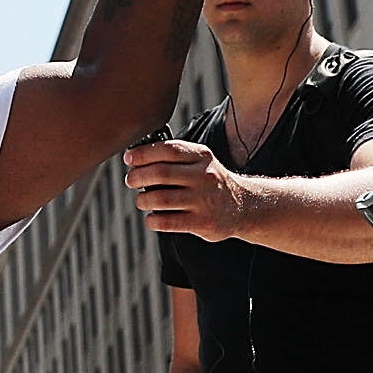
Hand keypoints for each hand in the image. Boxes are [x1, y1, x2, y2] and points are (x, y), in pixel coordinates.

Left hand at [123, 139, 249, 239]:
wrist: (243, 206)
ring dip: (143, 200)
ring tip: (142, 200)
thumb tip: (136, 158)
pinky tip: (152, 217)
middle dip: (137, 177)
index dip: (143, 154)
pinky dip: (152, 220)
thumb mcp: (201, 161)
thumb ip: (175, 157)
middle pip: (160, 174)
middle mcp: (204, 176)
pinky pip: (167, 222)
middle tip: (131, 181)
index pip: (168, 150)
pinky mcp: (202, 223)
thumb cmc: (211, 182)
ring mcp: (203, 201)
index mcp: (202, 157)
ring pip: (160, 199)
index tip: (129, 159)